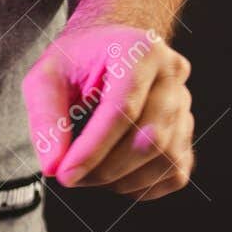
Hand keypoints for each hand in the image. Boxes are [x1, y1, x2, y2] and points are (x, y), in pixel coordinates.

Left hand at [23, 23, 195, 199]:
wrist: (107, 46)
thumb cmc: (74, 61)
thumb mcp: (45, 78)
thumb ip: (46, 119)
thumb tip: (53, 167)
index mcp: (140, 51)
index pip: (123, 110)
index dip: (93, 150)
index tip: (64, 176)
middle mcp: (173, 74)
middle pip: (150, 139)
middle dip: (105, 169)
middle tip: (70, 175)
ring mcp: (185, 103)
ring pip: (166, 160)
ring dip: (122, 180)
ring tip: (89, 171)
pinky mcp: (186, 130)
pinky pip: (175, 172)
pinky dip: (142, 186)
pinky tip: (114, 175)